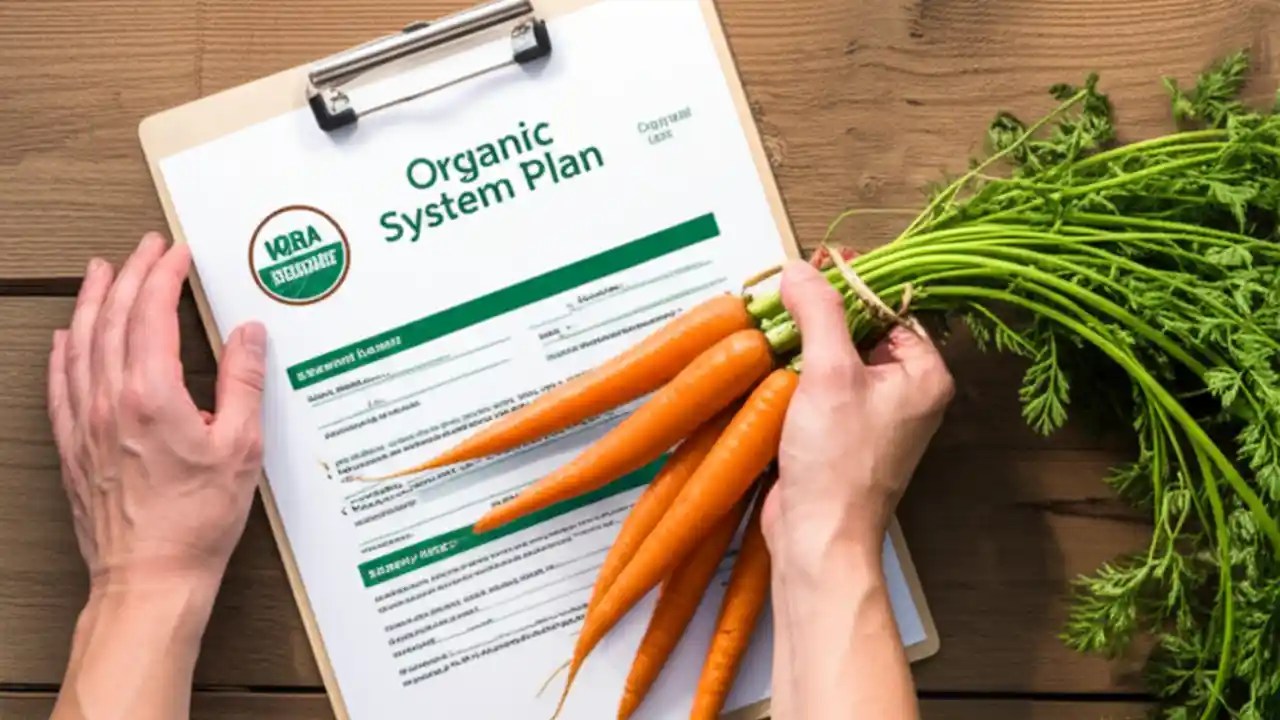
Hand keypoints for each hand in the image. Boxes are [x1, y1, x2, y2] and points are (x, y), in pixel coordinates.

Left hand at [47, 233, 267, 594]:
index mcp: (152, 396)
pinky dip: (62, 352)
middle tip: (144, 248)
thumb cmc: (197, 522)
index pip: (152, 314)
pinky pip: (59, 385)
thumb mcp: (241, 448)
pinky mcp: (73, 448)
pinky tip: (66, 338)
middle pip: (111, 318)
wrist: (151, 577)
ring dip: (90, 300)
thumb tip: (249, 335)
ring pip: (80, 343)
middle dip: (129, 274)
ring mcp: (85, 424)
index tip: (176, 254)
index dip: (164, 275)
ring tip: (100, 272)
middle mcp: (110, 402)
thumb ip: (244, 383)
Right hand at [763, 260, 953, 568]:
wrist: (817, 538)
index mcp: (922, 374)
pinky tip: (766, 362)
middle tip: (784, 294)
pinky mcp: (837, 434)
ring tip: (769, 324)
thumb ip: (820, 313)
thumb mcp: (831, 373)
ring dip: (800, 342)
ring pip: (833, 357)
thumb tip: (801, 270)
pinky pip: (816, 387)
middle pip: (859, 329)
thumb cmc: (839, 465)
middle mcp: (903, 392)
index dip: (852, 282)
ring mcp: (869, 414)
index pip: (890, 305)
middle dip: (820, 312)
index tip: (815, 265)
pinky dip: (791, 373)